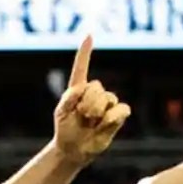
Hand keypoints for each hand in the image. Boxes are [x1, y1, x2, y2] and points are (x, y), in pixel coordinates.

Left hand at [53, 35, 130, 164]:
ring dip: (96, 111)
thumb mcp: (61, 112)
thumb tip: (82, 87)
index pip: (82, 68)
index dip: (85, 52)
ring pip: (108, 97)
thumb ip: (69, 97)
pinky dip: (111, 118)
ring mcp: (107, 103)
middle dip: (87, 103)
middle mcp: (94, 93)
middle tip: (81, 116)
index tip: (89, 35)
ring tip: (89, 122)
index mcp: (78, 89)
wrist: (73, 149)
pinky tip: (102, 125)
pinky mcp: (118, 115)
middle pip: (96, 86)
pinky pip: (121, 109)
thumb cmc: (65, 128)